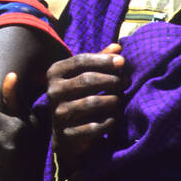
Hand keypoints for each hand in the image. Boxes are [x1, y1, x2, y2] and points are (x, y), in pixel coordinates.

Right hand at [45, 43, 129, 177]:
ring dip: (113, 101)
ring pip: (92, 102)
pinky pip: (94, 126)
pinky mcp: (66, 133)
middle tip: (126, 81)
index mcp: (54, 73)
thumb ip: (99, 61)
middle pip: (87, 80)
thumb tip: (118, 47)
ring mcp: (58, 113)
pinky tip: (115, 119)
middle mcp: (53, 91)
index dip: (103, 60)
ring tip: (121, 100)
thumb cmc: (79, 96)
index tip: (122, 62)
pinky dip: (109, 122)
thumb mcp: (84, 75)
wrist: (65, 133)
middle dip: (112, 80)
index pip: (80, 61)